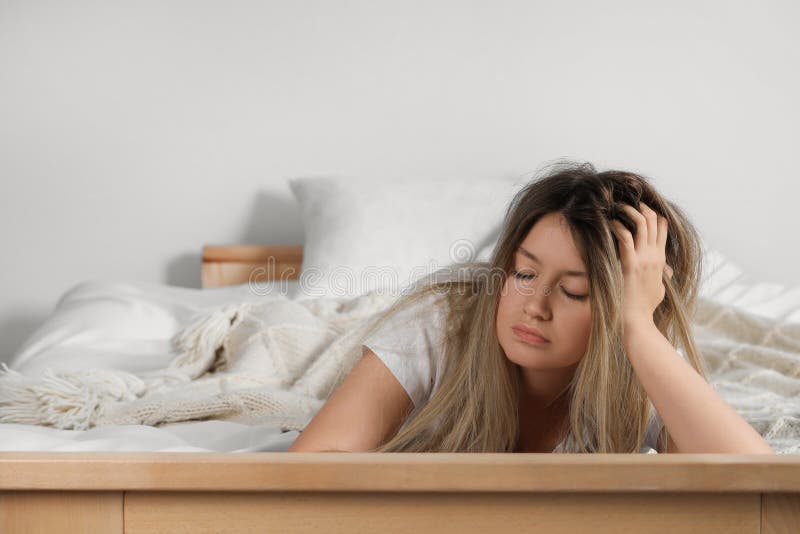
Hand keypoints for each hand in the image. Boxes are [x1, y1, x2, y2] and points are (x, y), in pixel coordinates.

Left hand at [610, 201, 673, 325]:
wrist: (636, 322)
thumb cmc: (643, 308)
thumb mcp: (659, 289)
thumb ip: (662, 276)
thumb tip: (667, 272)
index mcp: (660, 259)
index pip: (663, 227)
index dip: (653, 213)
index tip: (639, 207)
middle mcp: (654, 256)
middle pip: (654, 220)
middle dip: (641, 207)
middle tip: (626, 201)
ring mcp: (644, 259)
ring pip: (642, 223)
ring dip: (628, 211)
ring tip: (616, 207)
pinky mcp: (630, 264)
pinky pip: (626, 237)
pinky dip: (618, 226)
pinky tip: (609, 224)